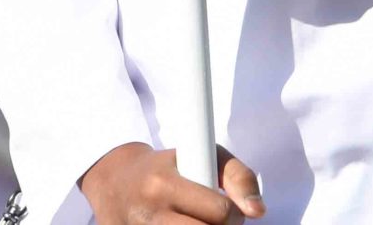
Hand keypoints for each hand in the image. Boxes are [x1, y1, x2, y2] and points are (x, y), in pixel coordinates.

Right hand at [79, 142, 265, 223]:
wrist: (114, 182)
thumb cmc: (167, 167)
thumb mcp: (202, 154)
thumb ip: (237, 175)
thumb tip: (258, 211)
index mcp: (163, 184)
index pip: (218, 212)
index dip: (234, 215)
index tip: (230, 211)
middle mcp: (149, 214)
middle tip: (220, 222)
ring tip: (200, 223)